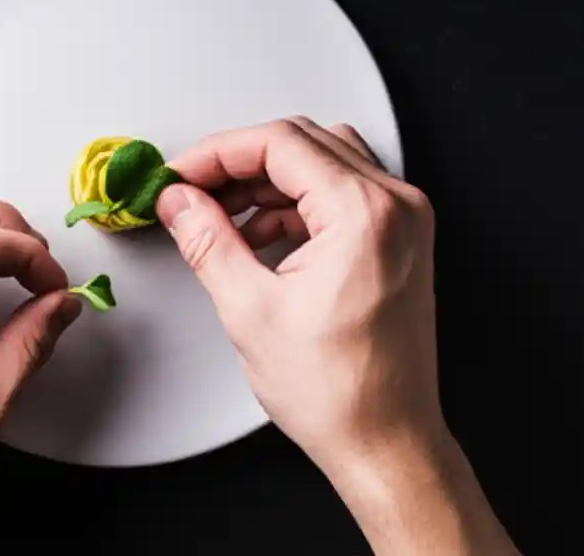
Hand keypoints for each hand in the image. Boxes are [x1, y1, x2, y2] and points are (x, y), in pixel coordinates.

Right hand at [156, 118, 516, 555]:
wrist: (387, 441)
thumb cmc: (338, 391)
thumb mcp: (250, 309)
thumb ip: (208, 240)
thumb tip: (179, 200)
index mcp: (364, 213)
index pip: (280, 143)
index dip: (218, 153)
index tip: (180, 174)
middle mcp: (395, 205)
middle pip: (303, 142)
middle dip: (239, 163)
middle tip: (192, 191)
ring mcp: (404, 221)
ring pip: (324, 161)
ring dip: (268, 181)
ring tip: (221, 216)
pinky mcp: (400, 240)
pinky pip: (342, 194)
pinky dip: (297, 204)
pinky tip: (260, 237)